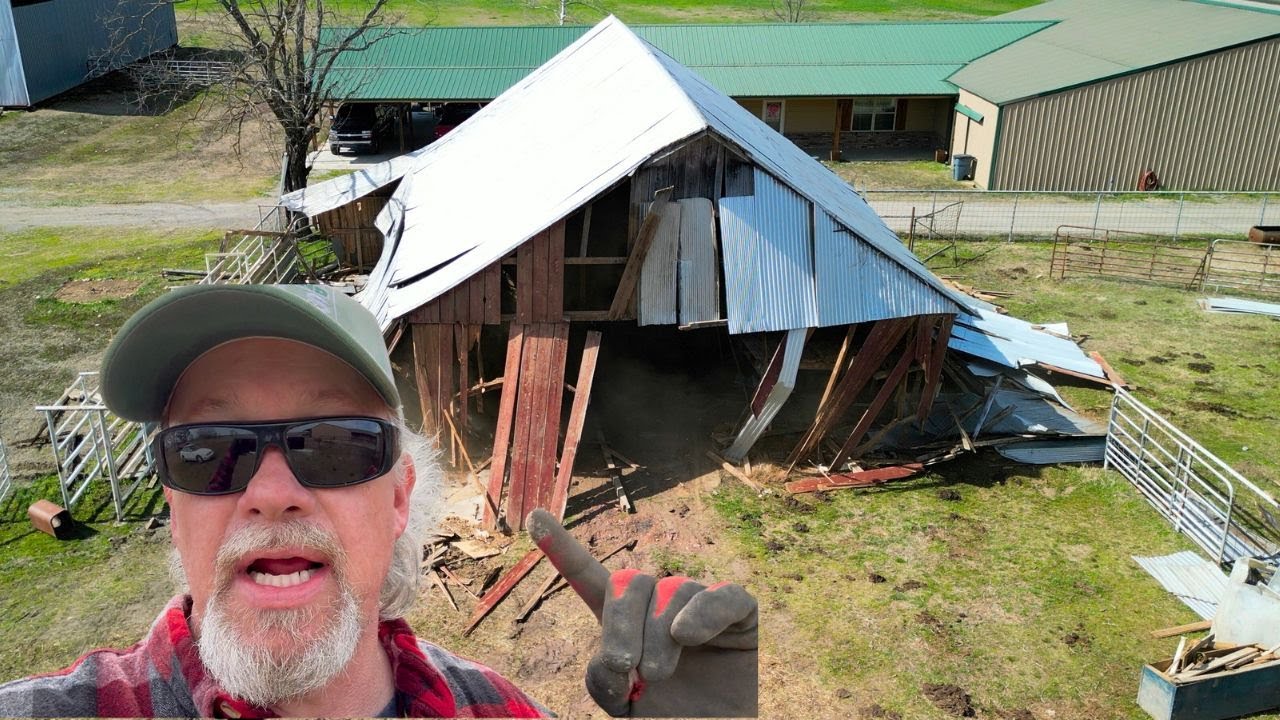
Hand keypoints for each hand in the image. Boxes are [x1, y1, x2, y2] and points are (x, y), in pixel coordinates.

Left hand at [526, 509, 757, 717]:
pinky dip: (704, 611)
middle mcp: (662, 607)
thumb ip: (604, 681)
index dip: (564, 549)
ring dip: (658, 633)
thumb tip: (612, 658)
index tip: (534, 518)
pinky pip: (724, 596)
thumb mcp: (623, 707)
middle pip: (630, 581)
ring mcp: (702, 608)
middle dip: (619, 621)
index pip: (591, 579)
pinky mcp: (741, 617)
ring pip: (674, 589)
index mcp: (626, 626)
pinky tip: (687, 634)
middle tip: (623, 665)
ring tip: (657, 676)